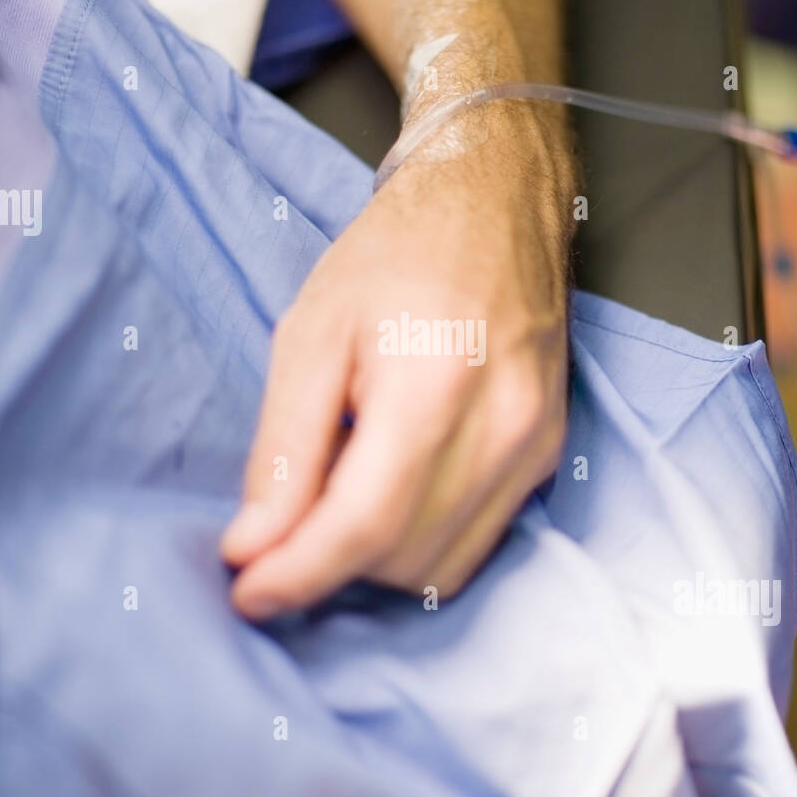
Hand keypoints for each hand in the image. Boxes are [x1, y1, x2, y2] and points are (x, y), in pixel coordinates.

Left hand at [220, 103, 573, 616]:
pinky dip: (419, 545)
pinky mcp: (549, 454)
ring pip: (443, 567)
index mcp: (436, 384)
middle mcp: (504, 427)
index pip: (365, 525)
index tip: (247, 593)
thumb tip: (254, 544)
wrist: (495, 204)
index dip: (298, 574)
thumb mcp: (310, 332)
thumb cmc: (395, 255)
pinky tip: (386, 497)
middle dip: (328, 565)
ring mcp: (537, 446)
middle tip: (277, 533)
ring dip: (374, 563)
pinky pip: (477, 543)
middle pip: (402, 557)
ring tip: (334, 501)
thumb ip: (284, 447)